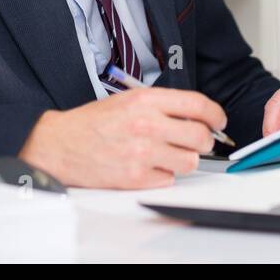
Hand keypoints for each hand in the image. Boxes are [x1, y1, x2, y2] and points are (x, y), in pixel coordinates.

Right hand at [18, 87, 225, 188]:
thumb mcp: (128, 100)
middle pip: (200, 136)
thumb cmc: (93, 122)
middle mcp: (146, 124)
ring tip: (169, 154)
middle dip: (205, 140)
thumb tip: (196, 115)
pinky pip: (168, 179)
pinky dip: (163, 175)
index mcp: (146, 100)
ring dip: (184, 159)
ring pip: (189, 161)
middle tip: (199, 141)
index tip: (219, 121)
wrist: (60, 144)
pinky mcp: (135, 177)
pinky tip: (148, 166)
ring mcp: (142, 152)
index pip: (198, 105)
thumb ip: (162, 105)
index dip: (216, 115)